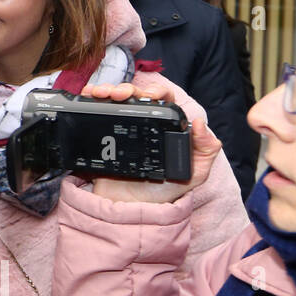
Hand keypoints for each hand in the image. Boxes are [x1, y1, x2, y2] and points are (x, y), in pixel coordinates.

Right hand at [80, 79, 222, 204]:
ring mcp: (121, 127)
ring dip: (108, 89)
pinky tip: (90, 95)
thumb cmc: (162, 191)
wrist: (130, 207)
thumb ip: (205, 151)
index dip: (156, 90)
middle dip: (127, 88)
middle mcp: (143, 123)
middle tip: (119, 94)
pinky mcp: (102, 133)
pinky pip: (97, 111)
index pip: (164, 99)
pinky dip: (91, 99)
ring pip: (115, 99)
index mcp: (166, 126)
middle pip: (136, 95)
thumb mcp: (193, 173)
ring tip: (101, 93)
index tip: (150, 95)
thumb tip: (199, 123)